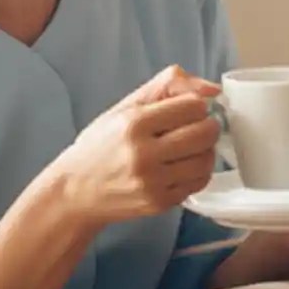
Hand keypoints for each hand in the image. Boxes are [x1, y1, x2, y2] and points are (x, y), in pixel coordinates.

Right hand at [43, 66, 222, 228]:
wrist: (76, 191)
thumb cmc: (101, 145)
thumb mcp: (125, 106)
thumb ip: (168, 86)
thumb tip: (212, 88)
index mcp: (134, 123)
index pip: (193, 106)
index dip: (197, 105)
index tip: (189, 109)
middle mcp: (143, 154)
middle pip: (204, 133)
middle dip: (208, 125)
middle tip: (198, 126)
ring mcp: (152, 182)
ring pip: (206, 159)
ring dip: (206, 150)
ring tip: (192, 146)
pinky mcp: (159, 203)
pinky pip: (198, 182)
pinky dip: (199, 171)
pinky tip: (184, 165)